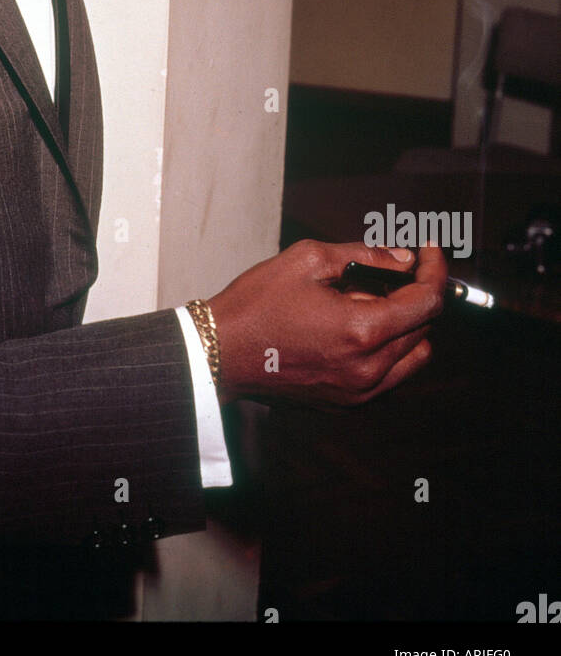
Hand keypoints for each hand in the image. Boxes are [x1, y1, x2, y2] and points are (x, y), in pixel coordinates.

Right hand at [207, 240, 446, 407]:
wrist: (218, 355)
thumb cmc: (257, 303)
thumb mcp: (309, 260)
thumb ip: (365, 256)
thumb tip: (404, 258)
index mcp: (362, 331)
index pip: (427, 300)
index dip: (435, 269)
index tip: (430, 250)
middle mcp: (369, 369)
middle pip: (423, 327)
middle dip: (416, 292)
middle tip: (392, 269)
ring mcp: (359, 393)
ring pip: (414, 357)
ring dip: (406, 325)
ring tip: (371, 301)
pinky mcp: (347, 405)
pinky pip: (391, 378)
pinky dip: (389, 351)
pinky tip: (357, 328)